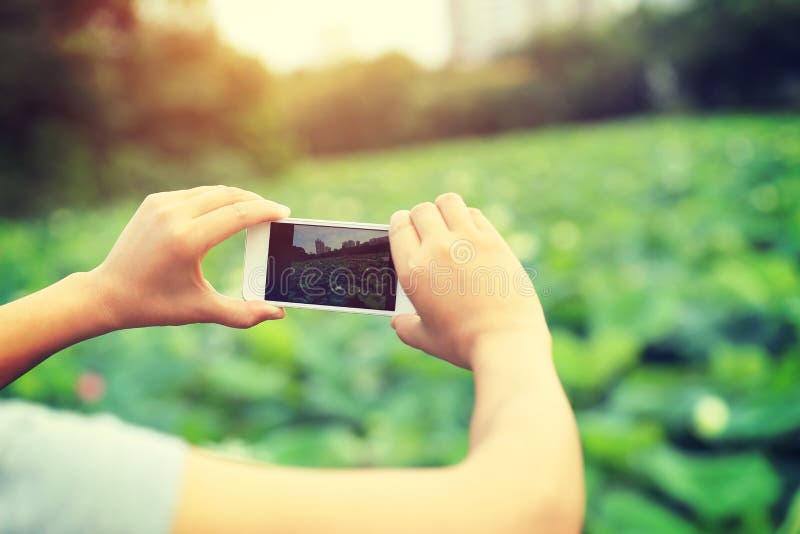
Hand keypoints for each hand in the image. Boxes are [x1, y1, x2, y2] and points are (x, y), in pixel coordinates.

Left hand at [91, 186, 289, 329]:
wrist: (108, 293)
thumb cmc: (156, 305)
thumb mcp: (201, 310)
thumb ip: (242, 313)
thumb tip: (278, 313)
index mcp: (188, 240)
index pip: (238, 214)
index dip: (266, 211)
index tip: (284, 212)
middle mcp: (174, 216)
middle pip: (228, 196)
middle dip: (255, 202)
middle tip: (274, 212)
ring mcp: (161, 205)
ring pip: (212, 191)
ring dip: (236, 198)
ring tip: (254, 211)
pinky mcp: (154, 202)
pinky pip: (194, 194)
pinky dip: (214, 199)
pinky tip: (224, 211)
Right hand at [389, 193, 549, 368]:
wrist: (505, 342)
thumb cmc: (464, 344)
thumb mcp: (427, 340)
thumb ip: (407, 328)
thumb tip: (397, 323)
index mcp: (413, 271)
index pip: (399, 226)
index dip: (401, 224)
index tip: (406, 228)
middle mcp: (437, 249)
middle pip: (422, 210)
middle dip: (421, 217)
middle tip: (428, 230)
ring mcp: (467, 241)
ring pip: (448, 202)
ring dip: (444, 210)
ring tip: (449, 224)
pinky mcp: (494, 241)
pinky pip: (475, 214)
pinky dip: (468, 218)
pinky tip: (471, 234)